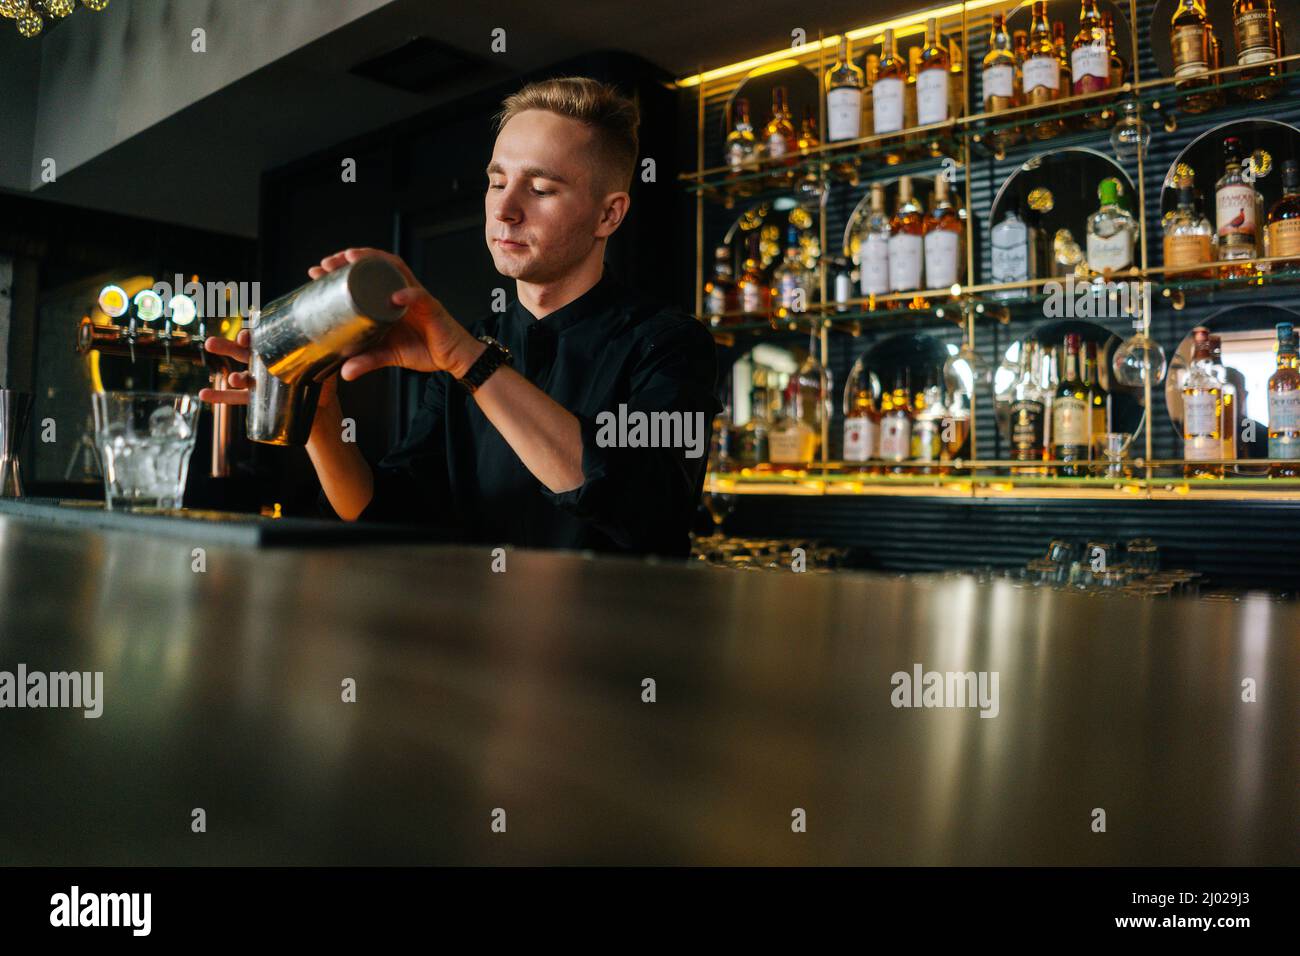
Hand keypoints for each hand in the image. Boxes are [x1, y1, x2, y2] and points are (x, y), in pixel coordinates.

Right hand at [197, 328, 338, 411]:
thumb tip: (338, 341)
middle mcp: (266, 364)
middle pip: (243, 352)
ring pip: (238, 374)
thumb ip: (329, 353)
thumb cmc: (323, 385)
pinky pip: (235, 399)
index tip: (246, 335)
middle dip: (228, 347)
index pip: (262, 337)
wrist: (321, 412)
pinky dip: (219, 397)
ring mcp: (260, 382)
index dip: (251, 334)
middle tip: (212, 344)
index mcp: (280, 351)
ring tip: (228, 378)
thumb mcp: (327, 367)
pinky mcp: (257, 401)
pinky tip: (204, 395)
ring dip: (227, 372)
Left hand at [308, 248, 484, 381]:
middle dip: (350, 258)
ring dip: (373, 261)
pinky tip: (394, 296)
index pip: (364, 276)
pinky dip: (407, 294)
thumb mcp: (389, 355)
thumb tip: (344, 373)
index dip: (340, 270)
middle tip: (328, 263)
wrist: (455, 358)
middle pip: (376, 264)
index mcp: (389, 299)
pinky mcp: (431, 307)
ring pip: (395, 269)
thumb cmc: (426, 349)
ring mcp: (416, 296)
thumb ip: (367, 361)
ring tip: (353, 260)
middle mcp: (401, 291)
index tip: (317, 271)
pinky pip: (419, 296)